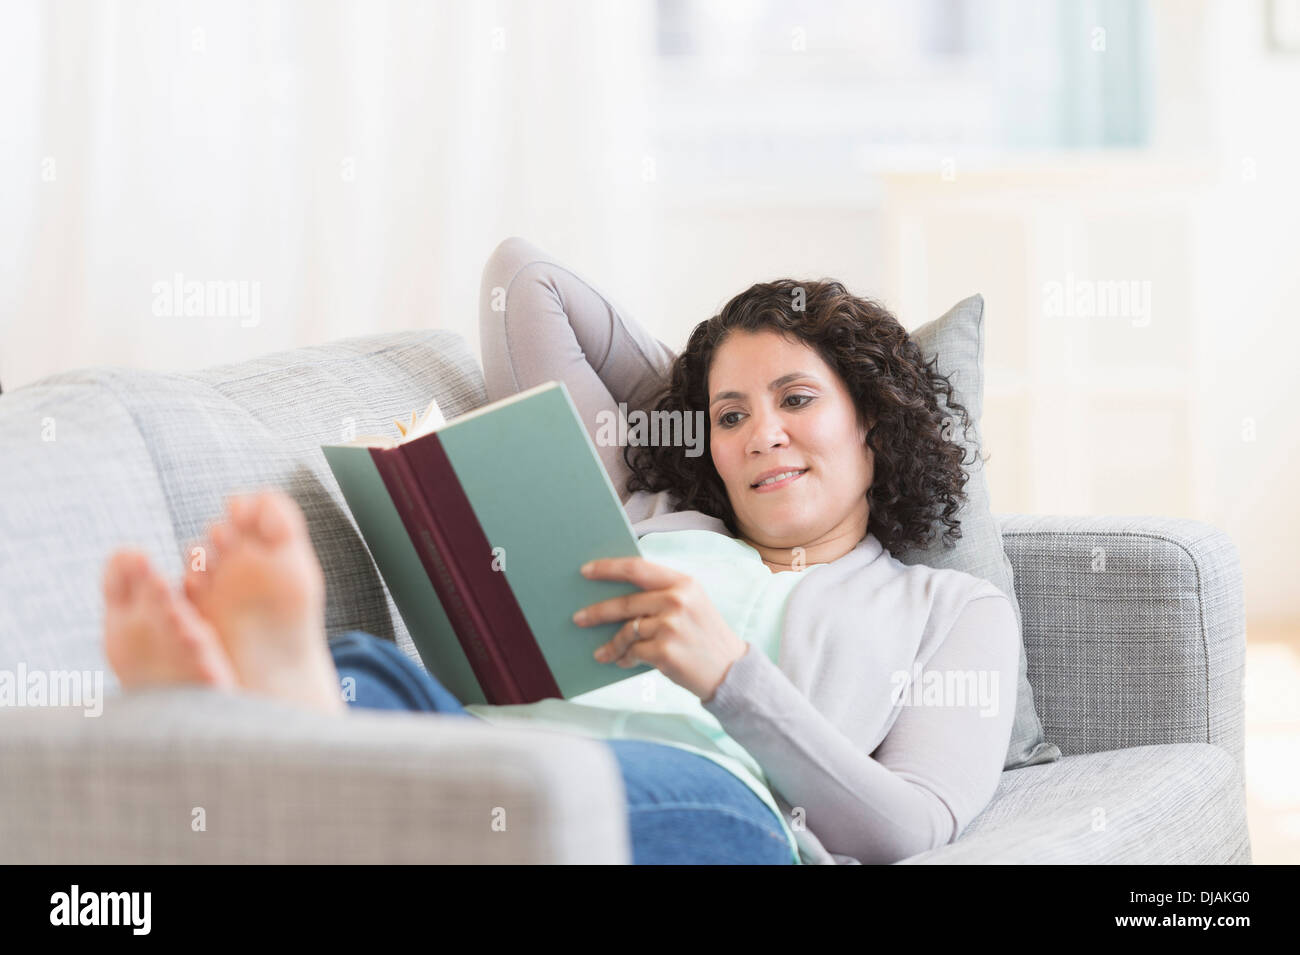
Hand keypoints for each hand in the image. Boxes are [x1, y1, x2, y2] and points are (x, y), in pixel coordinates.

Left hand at [573, 557, 747, 701]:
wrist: (730, 671)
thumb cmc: (704, 637)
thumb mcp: (691, 605)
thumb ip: (661, 595)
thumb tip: (613, 596)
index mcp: (684, 583)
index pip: (638, 568)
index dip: (608, 568)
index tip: (585, 571)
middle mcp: (678, 600)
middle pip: (625, 603)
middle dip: (597, 612)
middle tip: (578, 618)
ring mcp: (671, 626)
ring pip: (626, 632)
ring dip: (611, 645)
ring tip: (601, 653)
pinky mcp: (664, 652)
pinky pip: (632, 653)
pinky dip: (623, 659)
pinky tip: (620, 663)